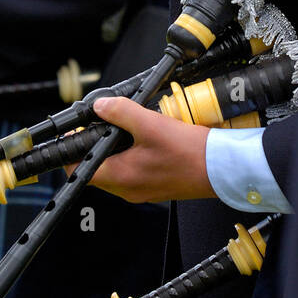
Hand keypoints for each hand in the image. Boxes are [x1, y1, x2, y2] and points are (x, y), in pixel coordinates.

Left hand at [86, 97, 215, 202]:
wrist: (222, 169)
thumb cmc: (190, 153)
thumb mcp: (151, 124)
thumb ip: (122, 112)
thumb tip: (101, 106)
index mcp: (121, 177)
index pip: (80, 169)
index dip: (76, 148)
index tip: (80, 130)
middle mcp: (128, 189)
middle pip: (98, 168)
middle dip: (98, 145)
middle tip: (106, 123)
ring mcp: (142, 190)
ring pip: (117, 169)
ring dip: (117, 149)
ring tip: (129, 129)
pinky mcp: (155, 187)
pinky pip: (134, 171)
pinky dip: (133, 155)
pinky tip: (147, 140)